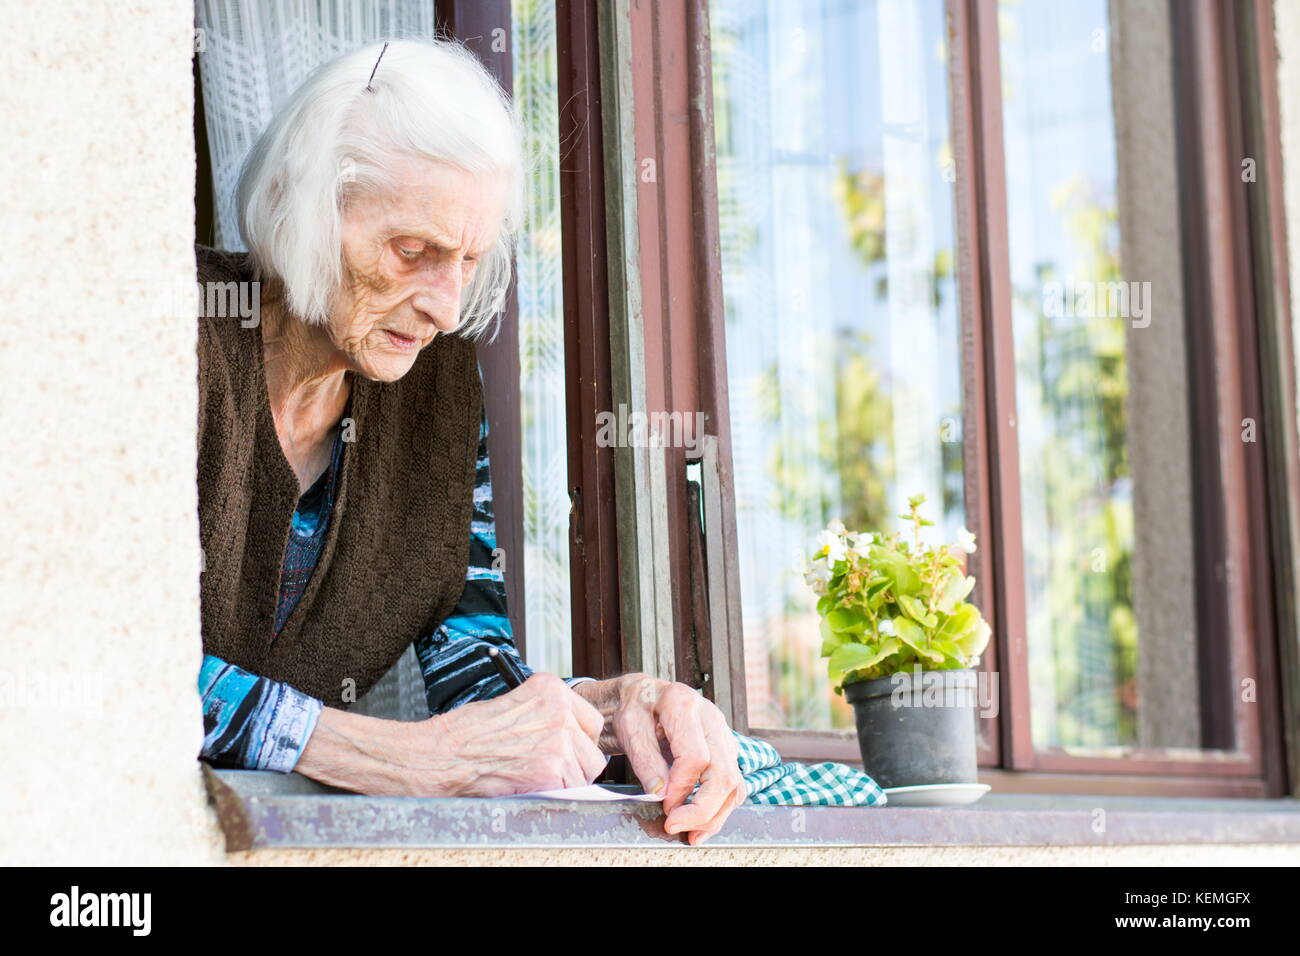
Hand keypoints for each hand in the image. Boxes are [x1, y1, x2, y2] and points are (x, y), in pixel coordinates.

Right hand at [296, 673, 606, 796]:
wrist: (441, 755)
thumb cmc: (467, 732)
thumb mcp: (512, 701)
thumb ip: (546, 713)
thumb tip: (571, 731)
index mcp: (550, 689)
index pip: (591, 720)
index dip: (579, 738)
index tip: (568, 746)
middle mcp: (559, 711)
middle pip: (593, 748)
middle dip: (576, 762)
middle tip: (549, 767)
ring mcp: (558, 741)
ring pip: (586, 772)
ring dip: (566, 780)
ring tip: (534, 776)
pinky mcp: (550, 770)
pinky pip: (571, 790)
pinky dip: (554, 793)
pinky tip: (529, 785)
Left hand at [573, 675, 745, 844]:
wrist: (645, 696)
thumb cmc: (635, 708)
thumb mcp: (629, 726)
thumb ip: (644, 758)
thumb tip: (660, 792)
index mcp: (684, 705)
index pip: (695, 756)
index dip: (681, 787)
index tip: (664, 806)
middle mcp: (711, 718)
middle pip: (724, 773)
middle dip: (702, 808)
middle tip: (675, 825)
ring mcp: (723, 734)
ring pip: (734, 783)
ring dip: (715, 814)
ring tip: (691, 834)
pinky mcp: (725, 749)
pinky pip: (733, 784)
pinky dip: (720, 808)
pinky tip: (701, 823)